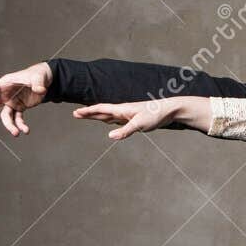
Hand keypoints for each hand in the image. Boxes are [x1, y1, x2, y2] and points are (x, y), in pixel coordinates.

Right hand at [0, 61, 52, 135]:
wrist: (44, 80)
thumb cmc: (37, 75)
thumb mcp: (38, 78)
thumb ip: (38, 84)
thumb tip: (40, 91)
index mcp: (4, 84)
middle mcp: (5, 94)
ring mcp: (11, 102)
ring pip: (4, 116)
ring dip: (9, 126)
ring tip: (16, 134)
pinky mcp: (18, 108)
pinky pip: (17, 119)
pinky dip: (20, 125)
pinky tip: (25, 130)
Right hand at [74, 95, 207, 137]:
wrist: (169, 110)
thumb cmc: (155, 115)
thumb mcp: (140, 124)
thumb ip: (125, 131)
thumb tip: (110, 136)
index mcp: (122, 110)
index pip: (101, 109)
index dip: (88, 112)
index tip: (76, 113)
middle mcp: (123, 111)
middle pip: (102, 112)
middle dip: (89, 113)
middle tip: (75, 114)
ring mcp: (128, 115)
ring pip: (109, 116)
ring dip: (97, 116)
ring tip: (87, 116)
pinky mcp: (134, 119)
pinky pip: (117, 120)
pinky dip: (109, 121)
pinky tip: (109, 123)